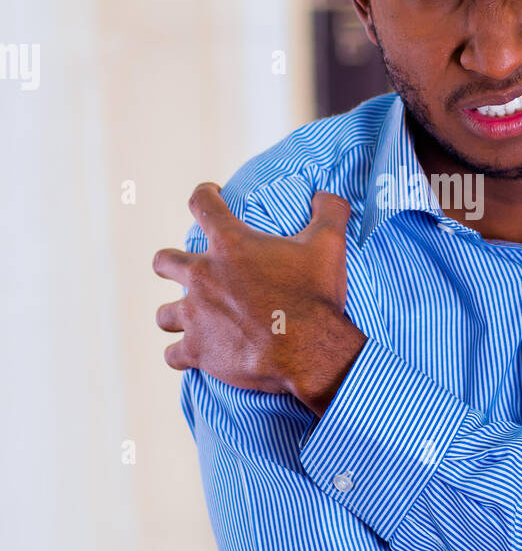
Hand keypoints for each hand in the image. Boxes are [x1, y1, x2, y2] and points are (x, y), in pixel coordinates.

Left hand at [153, 183, 366, 414]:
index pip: (202, 204)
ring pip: (163, 315)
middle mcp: (203, 276)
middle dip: (171, 264)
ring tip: (190, 319)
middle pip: (165, 262)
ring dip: (175, 315)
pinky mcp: (198, 351)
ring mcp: (195, 316)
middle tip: (187, 268)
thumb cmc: (314, 294)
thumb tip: (327, 194)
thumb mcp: (329, 244)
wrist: (309, 349)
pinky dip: (180, 355)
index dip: (205, 196)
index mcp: (230, 243)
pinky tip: (191, 356)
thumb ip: (329, 211)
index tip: (210, 196)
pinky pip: (172, 355)